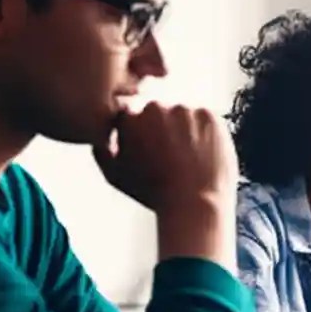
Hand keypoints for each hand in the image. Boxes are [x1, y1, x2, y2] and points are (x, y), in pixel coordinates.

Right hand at [94, 103, 238, 213]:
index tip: (152, 152)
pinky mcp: (209, 115)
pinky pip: (205, 119)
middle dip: (164, 129)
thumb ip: (101, 151)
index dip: (143, 135)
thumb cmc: (154, 194)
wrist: (195, 203)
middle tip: (172, 157)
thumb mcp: (115, 176)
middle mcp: (155, 108)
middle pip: (159, 113)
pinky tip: (203, 154)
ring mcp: (185, 110)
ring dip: (185, 129)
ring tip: (189, 158)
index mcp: (129, 119)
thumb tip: (101, 136)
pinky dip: (205, 132)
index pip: (133, 116)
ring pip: (183, 115)